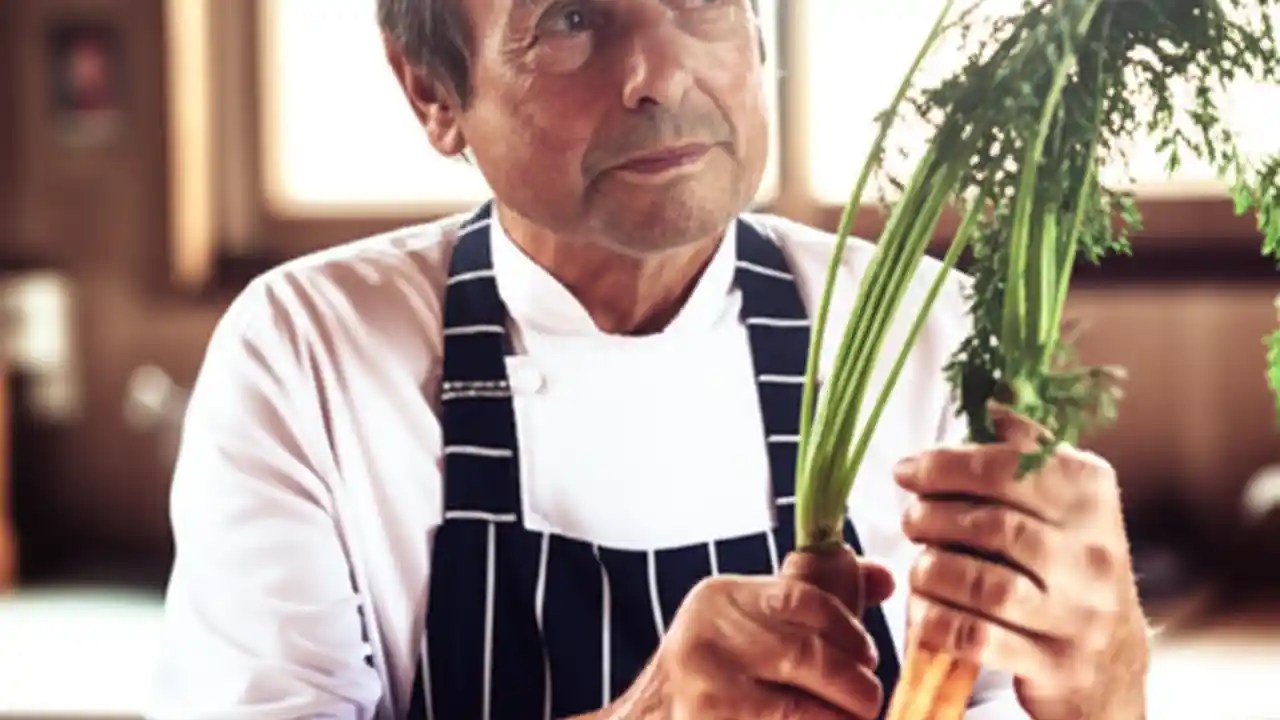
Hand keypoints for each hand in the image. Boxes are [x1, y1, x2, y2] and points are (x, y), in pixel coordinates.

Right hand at [589, 554, 894, 719]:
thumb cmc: (714, 674)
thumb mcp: (752, 622)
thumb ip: (815, 596)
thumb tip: (884, 578)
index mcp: (720, 598)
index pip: (803, 600)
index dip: (850, 630)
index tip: (867, 655)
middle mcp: (706, 638)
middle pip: (807, 656)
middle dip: (854, 685)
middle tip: (868, 701)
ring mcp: (705, 691)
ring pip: (800, 709)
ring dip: (839, 718)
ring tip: (851, 718)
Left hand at [896, 406, 1148, 719]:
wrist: (1112, 661)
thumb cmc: (1067, 564)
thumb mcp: (1063, 499)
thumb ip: (1027, 450)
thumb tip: (990, 397)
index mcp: (1091, 495)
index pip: (1012, 465)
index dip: (946, 464)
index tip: (907, 471)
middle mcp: (1093, 552)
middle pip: (993, 524)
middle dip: (932, 518)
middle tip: (909, 520)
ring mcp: (1078, 613)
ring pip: (984, 583)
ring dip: (932, 570)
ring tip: (919, 565)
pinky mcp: (1056, 664)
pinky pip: (979, 637)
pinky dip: (938, 620)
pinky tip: (925, 609)